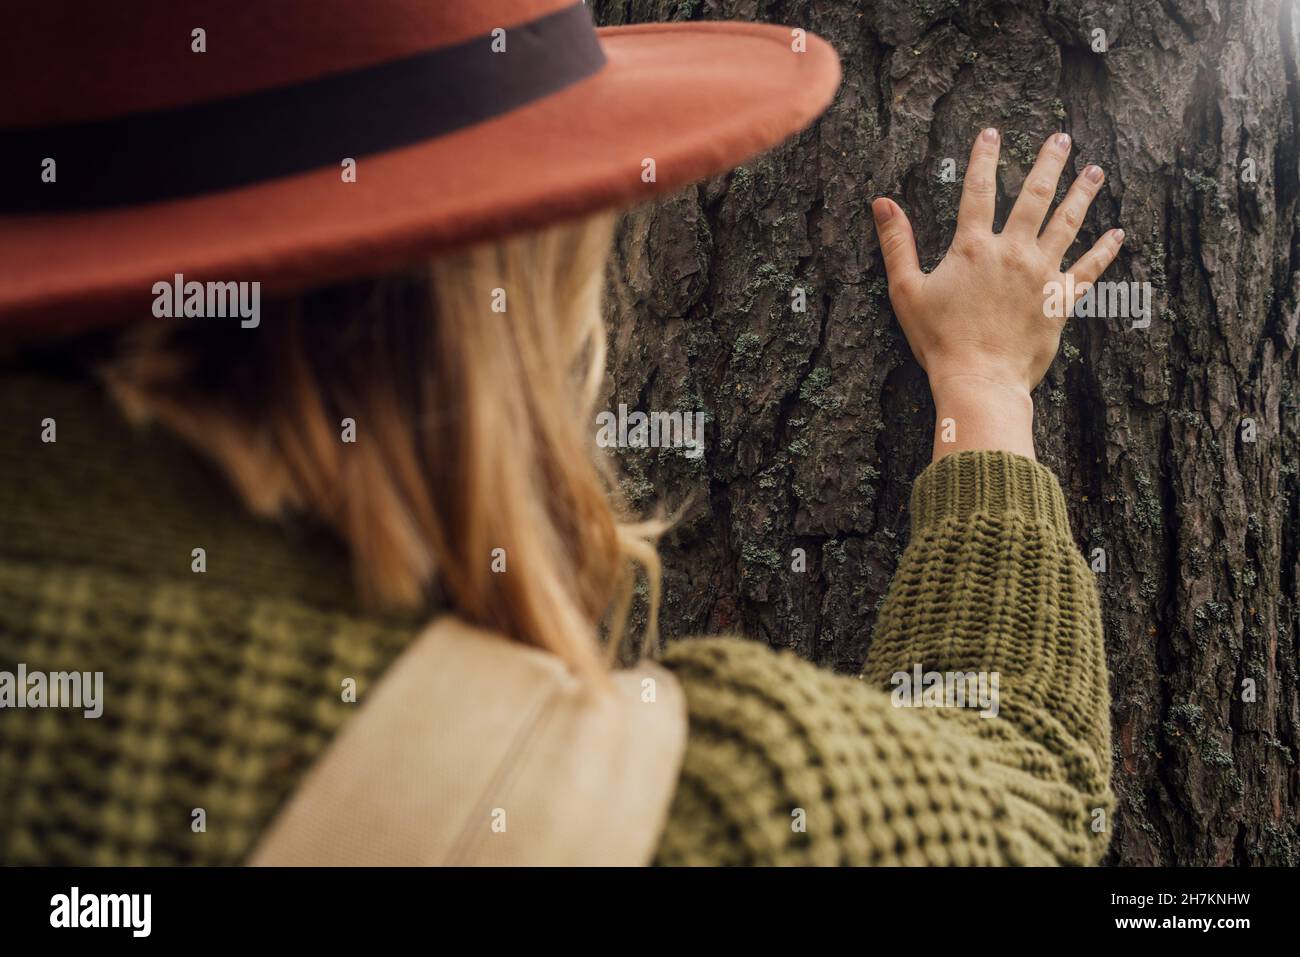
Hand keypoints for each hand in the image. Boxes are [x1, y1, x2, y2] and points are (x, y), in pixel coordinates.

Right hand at [872, 128, 1122, 461]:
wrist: (979, 379)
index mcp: (973, 248)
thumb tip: (882, 203)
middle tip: (1061, 138)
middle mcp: (1012, 252)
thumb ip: (897, 244)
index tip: (993, 133)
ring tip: (1096, 170)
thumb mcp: (906, 291)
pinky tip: (1118, 235)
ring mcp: (1041, 274)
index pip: (978, 190)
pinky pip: (1088, 270)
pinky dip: (1105, 252)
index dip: (985, 158)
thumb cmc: (938, 340)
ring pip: (1068, 224)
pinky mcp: (1060, 301)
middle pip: (1034, 197)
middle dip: (1049, 163)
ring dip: (1083, 194)